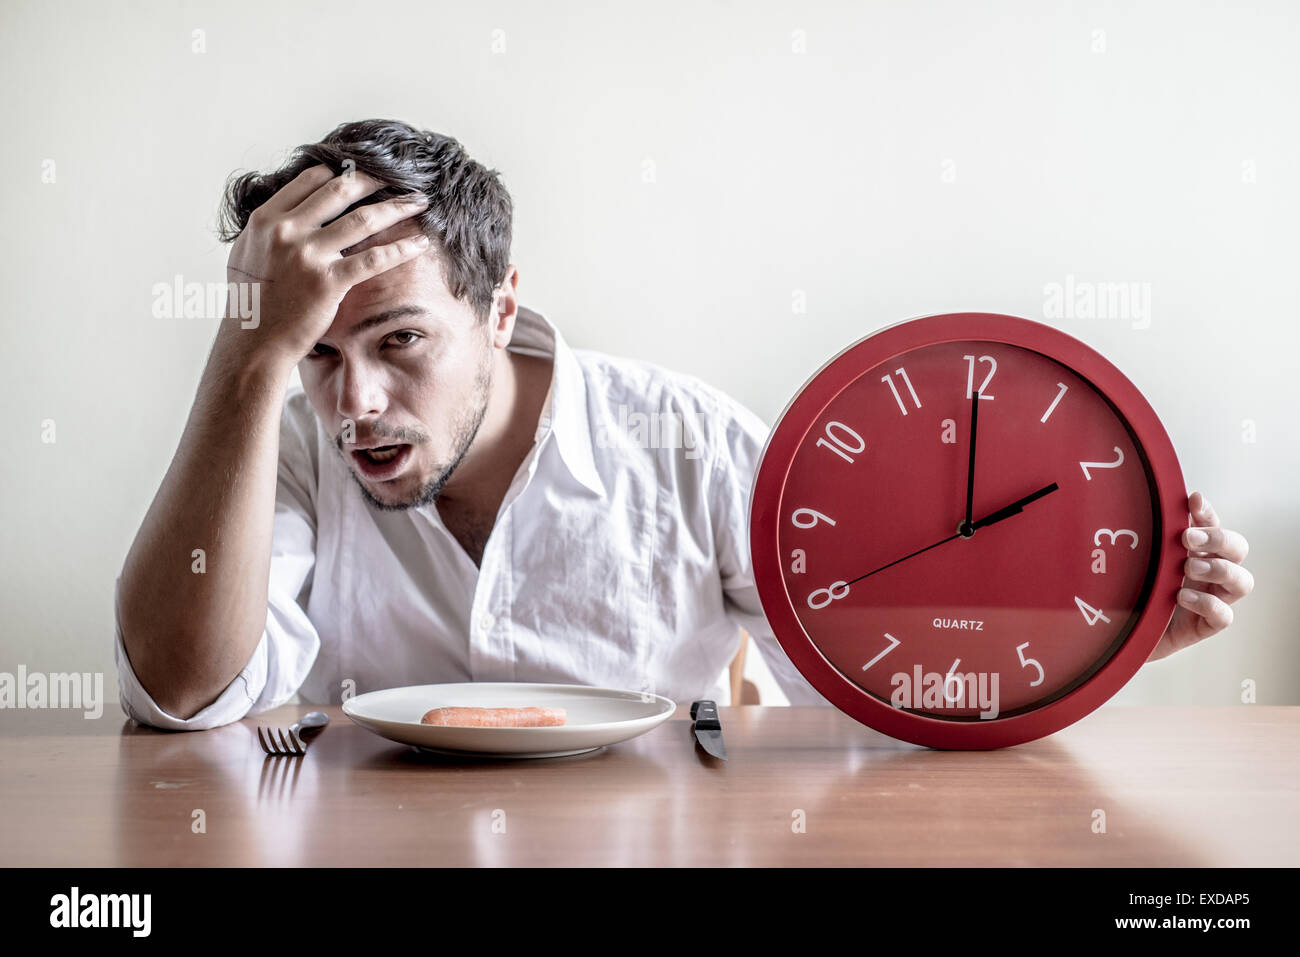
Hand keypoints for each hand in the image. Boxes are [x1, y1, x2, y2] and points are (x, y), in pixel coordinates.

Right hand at [220, 164, 430, 367]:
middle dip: (374, 179)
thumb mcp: (248, 252)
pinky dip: (401, 249)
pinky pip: (373, 259)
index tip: (363, 171)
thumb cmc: (251, 302)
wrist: (253, 342)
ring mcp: (308, 256)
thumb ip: (270, 229)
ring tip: (419, 201)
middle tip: (398, 175)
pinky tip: (420, 243)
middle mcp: (286, 231)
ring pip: (362, 219)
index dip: (341, 170)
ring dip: (396, 206)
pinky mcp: (329, 283)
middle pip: (340, 189)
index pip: (311, 179)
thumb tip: (291, 210)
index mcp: (266, 219)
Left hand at [1146, 492, 1252, 661]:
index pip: (1211, 524)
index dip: (1206, 512)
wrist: (1122, 633)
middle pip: (1238, 549)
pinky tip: (1181, 597)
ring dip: (1218, 570)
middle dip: (1219, 538)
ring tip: (1187, 568)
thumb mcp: (1137, 561)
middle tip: (1188, 539)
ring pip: (1242, 581)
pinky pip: (1224, 615)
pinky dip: (1207, 604)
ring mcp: (1212, 598)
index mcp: (1195, 551)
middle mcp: (1209, 572)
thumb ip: (1147, 540)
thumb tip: (1141, 508)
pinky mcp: (1206, 625)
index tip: (1193, 500)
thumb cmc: (1133, 591)